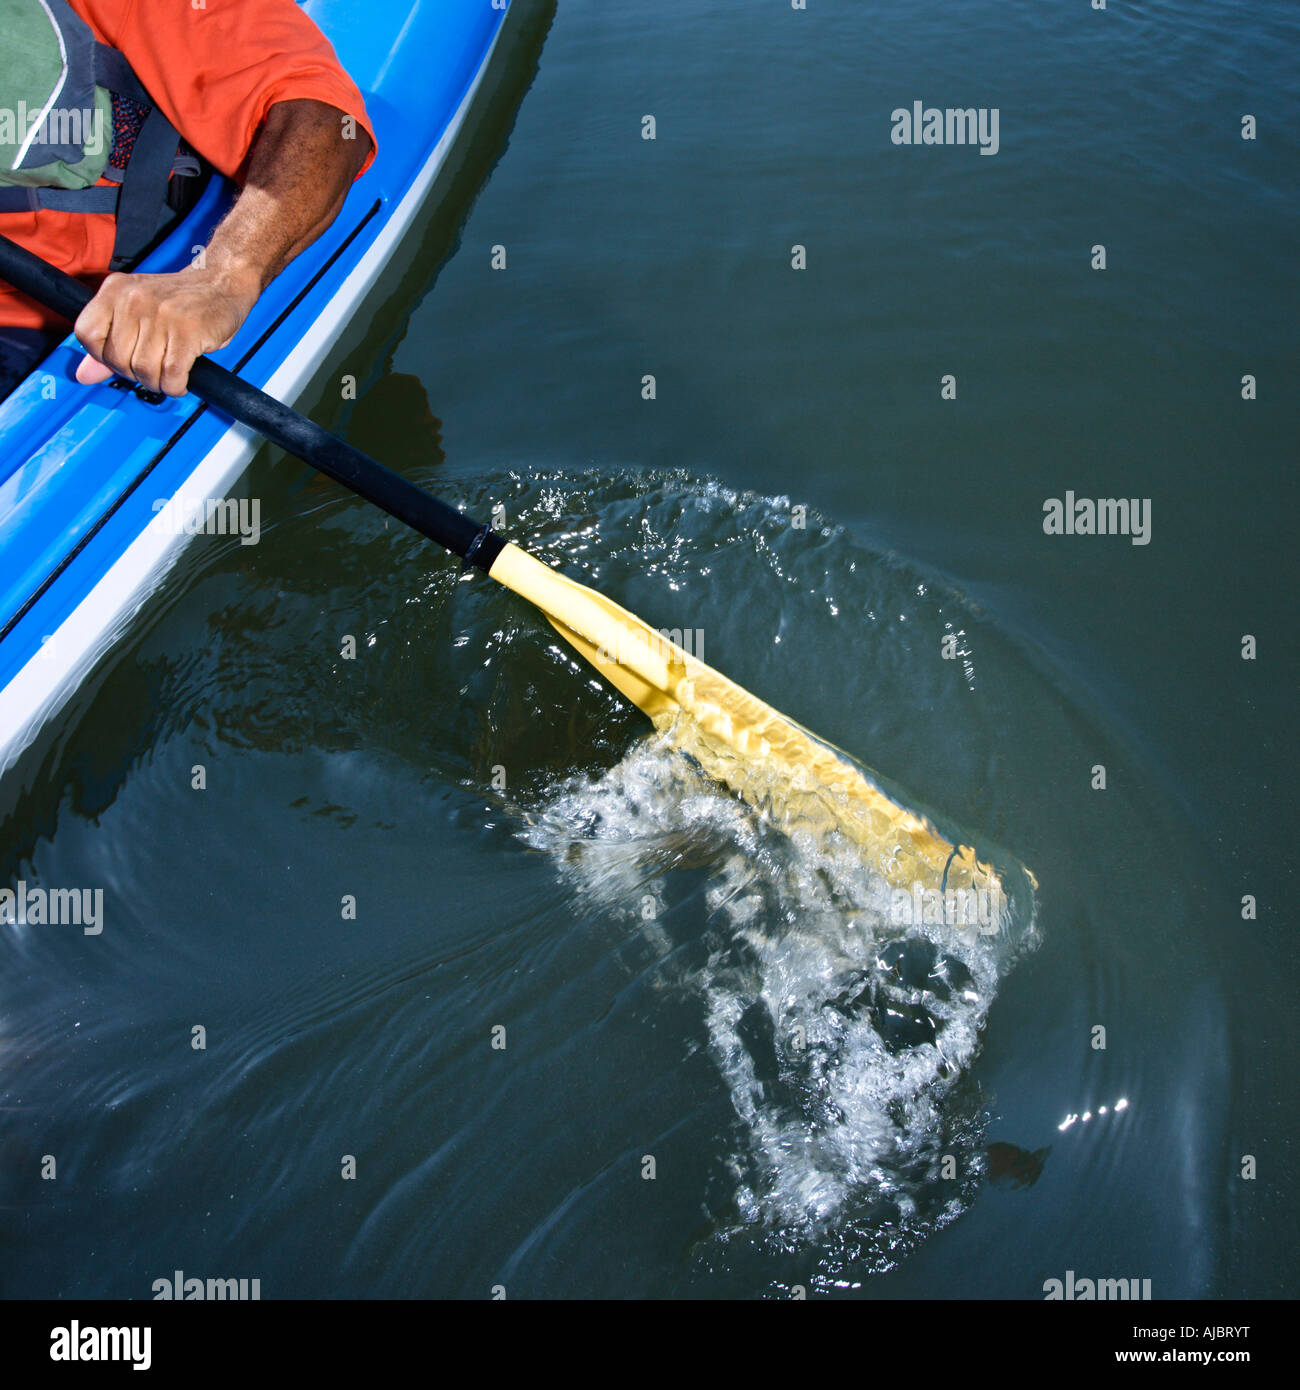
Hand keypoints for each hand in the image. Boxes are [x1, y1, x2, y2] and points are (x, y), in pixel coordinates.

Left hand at [73, 262, 260, 396]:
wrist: (221, 283)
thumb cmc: (182, 301)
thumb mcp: (138, 312)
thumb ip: (109, 342)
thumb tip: (84, 374)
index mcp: (116, 290)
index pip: (87, 333)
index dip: (102, 356)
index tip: (121, 358)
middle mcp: (134, 299)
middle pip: (117, 358)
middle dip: (135, 374)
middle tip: (151, 369)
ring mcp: (160, 315)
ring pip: (144, 370)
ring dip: (158, 383)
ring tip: (168, 375)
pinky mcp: (186, 332)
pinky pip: (171, 374)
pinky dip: (175, 386)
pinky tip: (180, 380)